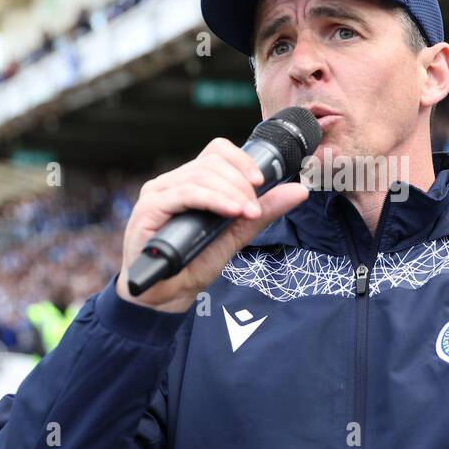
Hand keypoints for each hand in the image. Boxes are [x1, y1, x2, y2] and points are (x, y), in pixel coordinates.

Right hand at [117, 137, 309, 312]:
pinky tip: (232, 211)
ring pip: (202, 175)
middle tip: (255, 210)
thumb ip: (263, 213)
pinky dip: (214, 199)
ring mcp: (158, 193)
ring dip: (232, 192)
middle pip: (212, 161)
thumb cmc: (193, 264)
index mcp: (190, 182)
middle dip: (241, 184)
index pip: (217, 152)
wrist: (166, 297)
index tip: (261, 182)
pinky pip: (186, 193)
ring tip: (248, 213)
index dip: (242, 161)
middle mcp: (172, 182)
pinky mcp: (149, 209)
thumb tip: (299, 190)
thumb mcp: (235, 236)